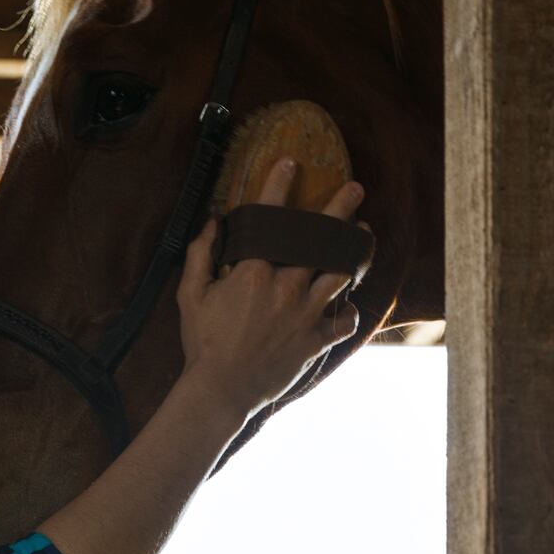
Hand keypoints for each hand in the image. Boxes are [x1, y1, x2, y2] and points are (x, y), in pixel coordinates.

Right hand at [176, 158, 365, 419]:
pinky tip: (347, 303)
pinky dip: (348, 310)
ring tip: (363, 235)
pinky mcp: (316, 340)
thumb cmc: (203, 342)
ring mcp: (305, 315)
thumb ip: (201, 255)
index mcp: (254, 273)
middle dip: (340, 210)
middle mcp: (286, 288)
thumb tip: (211, 222)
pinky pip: (344, 320)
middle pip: (321, 241)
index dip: (280, 185)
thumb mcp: (190, 295)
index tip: (290, 162)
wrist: (221, 390)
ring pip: (342, 274)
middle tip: (355, 189)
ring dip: (354, 252)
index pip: (271, 219)